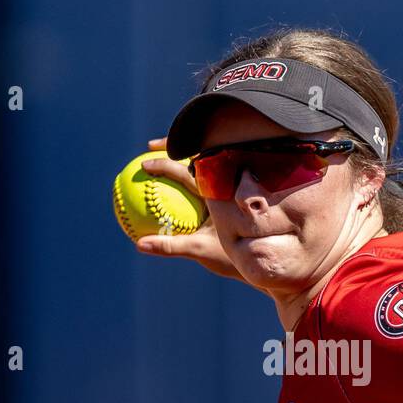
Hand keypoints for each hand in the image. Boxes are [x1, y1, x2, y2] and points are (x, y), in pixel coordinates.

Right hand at [135, 137, 242, 281]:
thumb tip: (140, 245)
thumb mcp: (200, 249)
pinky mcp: (231, 191)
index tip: (145, 164)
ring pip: (204, 162)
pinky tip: (175, 184)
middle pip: (196, 155)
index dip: (164, 163)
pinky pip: (207, 178)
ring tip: (163, 155)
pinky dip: (190, 176)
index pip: (187, 170)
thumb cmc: (232, 255)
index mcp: (217, 190)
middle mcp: (224, 182)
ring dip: (184, 155)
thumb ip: (171, 245)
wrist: (263, 256)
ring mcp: (229, 184)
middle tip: (150, 147)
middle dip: (173, 146)